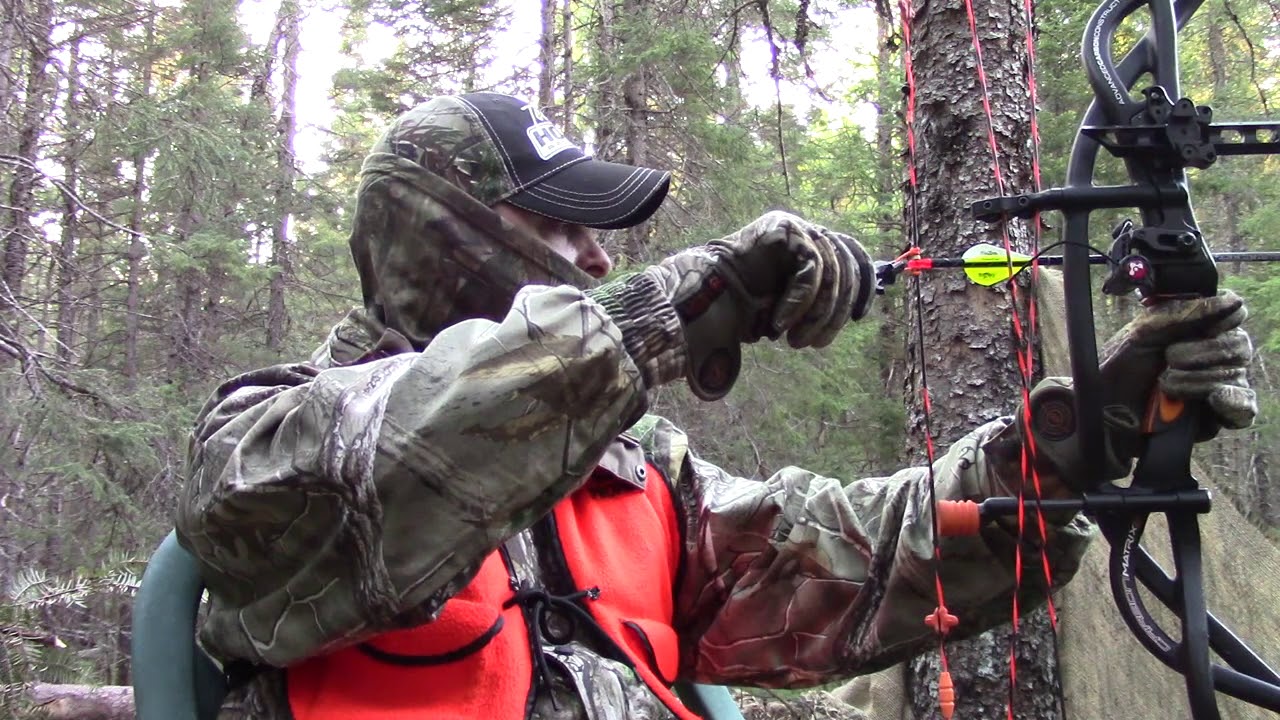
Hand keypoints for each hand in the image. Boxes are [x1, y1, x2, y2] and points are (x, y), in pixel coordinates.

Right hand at [644, 211, 874, 399]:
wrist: (698, 299)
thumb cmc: (740, 307)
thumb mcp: (788, 307)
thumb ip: (817, 301)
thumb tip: (857, 309)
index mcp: (809, 245)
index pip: (852, 254)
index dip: (863, 285)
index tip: (861, 316)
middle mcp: (804, 231)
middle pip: (844, 266)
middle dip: (834, 313)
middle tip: (812, 344)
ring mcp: (795, 226)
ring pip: (831, 270)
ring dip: (817, 314)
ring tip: (795, 340)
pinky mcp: (784, 228)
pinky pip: (810, 267)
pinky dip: (799, 302)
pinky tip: (779, 323)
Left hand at [1100, 290, 1255, 442]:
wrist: (1102, 409)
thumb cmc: (1117, 368)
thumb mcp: (1142, 334)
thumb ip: (1182, 314)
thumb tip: (1229, 300)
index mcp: (1196, 329)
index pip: (1234, 316)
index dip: (1226, 319)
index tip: (1208, 327)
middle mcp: (1213, 354)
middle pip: (1238, 345)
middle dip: (1204, 351)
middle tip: (1171, 358)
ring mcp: (1217, 385)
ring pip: (1236, 374)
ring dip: (1200, 378)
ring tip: (1166, 384)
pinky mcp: (1217, 415)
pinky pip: (1245, 407)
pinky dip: (1233, 402)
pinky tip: (1215, 398)